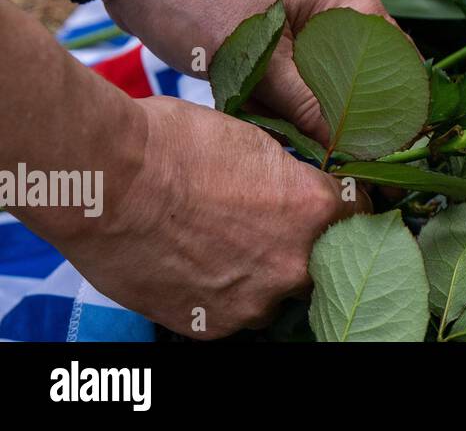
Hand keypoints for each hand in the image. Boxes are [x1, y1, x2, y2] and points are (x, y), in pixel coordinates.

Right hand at [60, 96, 368, 337]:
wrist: (106, 179)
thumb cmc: (175, 144)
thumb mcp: (255, 141)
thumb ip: (291, 176)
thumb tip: (300, 186)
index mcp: (314, 209)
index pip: (359, 213)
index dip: (345, 205)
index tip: (334, 201)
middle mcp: (294, 263)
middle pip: (322, 260)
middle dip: (305, 243)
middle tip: (268, 224)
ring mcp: (254, 301)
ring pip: (276, 292)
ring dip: (262, 273)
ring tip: (221, 243)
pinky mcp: (211, 324)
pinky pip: (233, 312)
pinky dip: (221, 293)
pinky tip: (195, 264)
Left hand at [103, 0, 390, 143]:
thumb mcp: (258, 56)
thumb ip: (309, 104)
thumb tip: (350, 150)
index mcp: (350, 3)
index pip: (397, 65)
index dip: (392, 110)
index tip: (370, 151)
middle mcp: (340, 15)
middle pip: (361, 83)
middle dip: (335, 116)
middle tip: (306, 137)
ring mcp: (308, 31)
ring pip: (324, 91)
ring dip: (297, 112)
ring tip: (261, 110)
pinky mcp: (279, 47)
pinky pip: (293, 89)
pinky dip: (272, 105)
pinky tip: (243, 102)